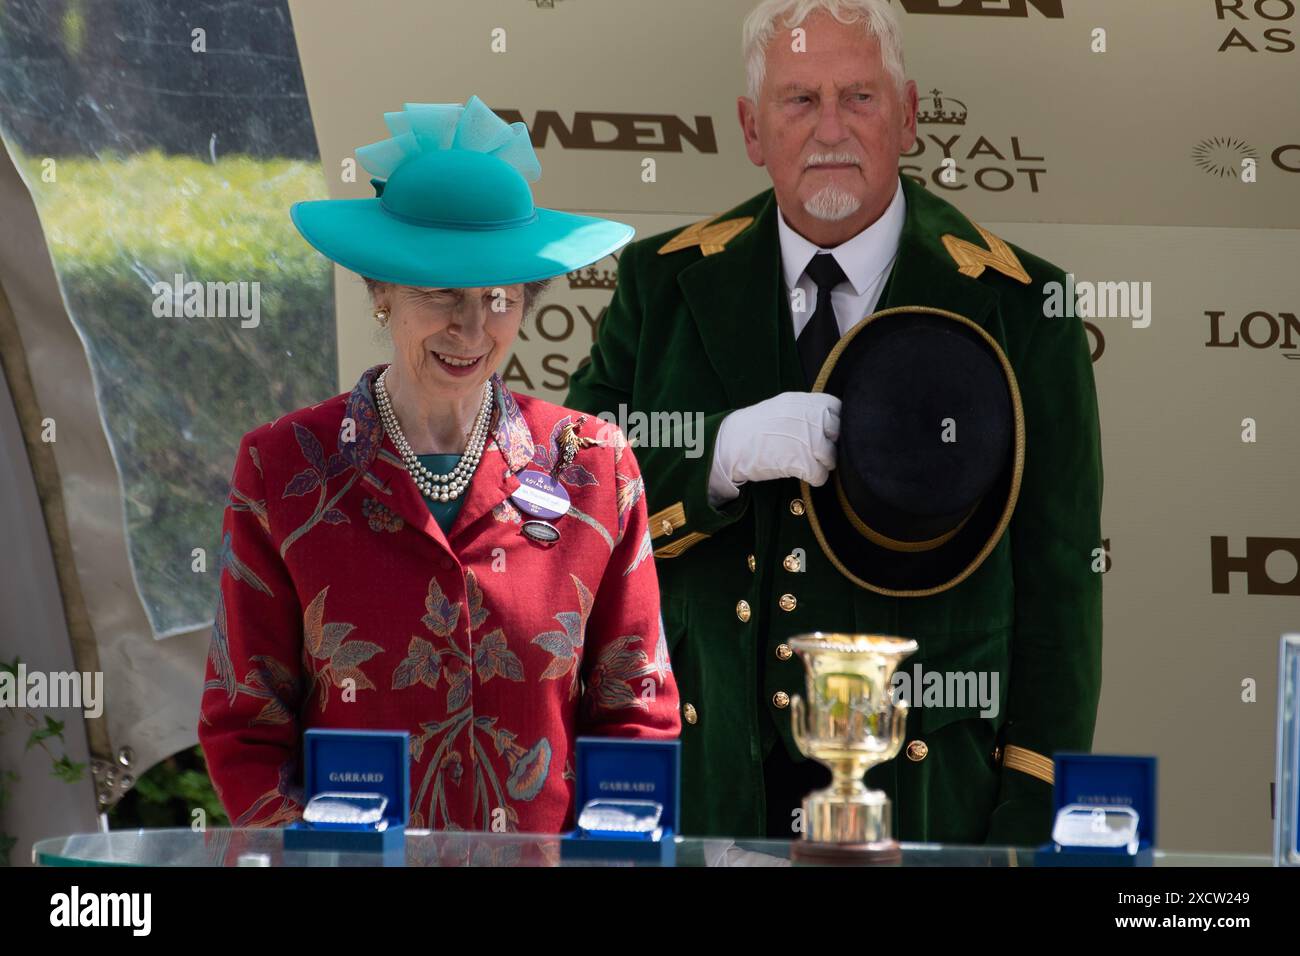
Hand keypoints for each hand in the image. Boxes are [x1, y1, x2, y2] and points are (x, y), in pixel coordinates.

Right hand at [708, 392, 840, 503]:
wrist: (731, 443)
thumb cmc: (755, 427)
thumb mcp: (784, 406)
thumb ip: (808, 410)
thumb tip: (830, 421)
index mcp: (807, 401)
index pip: (839, 410)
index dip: (834, 424)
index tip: (823, 432)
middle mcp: (812, 417)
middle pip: (839, 435)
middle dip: (831, 445)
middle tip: (814, 451)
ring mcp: (809, 440)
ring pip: (832, 458)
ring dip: (821, 464)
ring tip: (804, 462)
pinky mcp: (803, 462)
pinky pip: (821, 476)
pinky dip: (813, 478)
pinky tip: (799, 473)